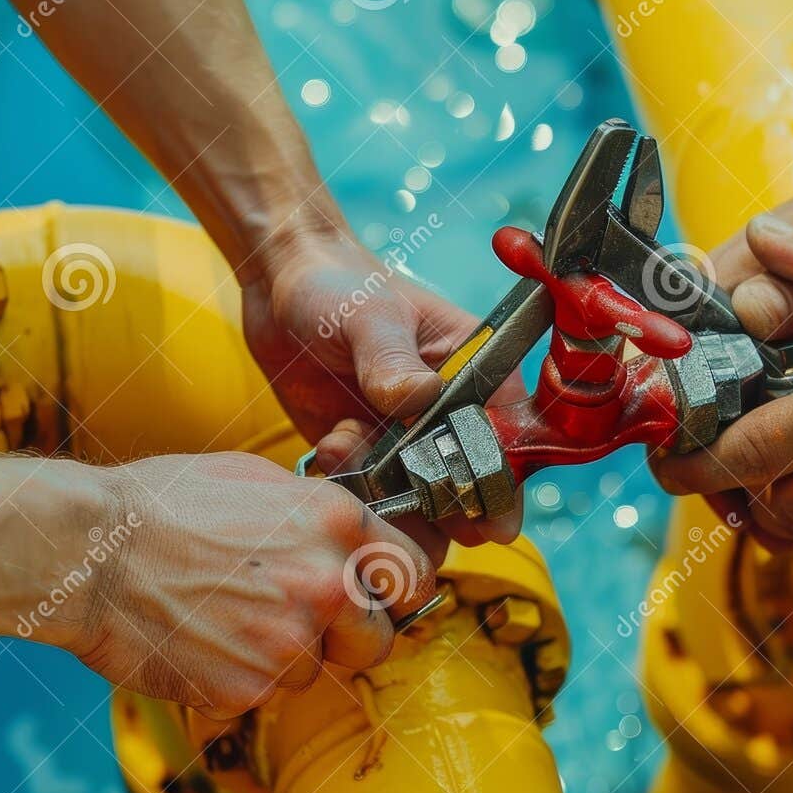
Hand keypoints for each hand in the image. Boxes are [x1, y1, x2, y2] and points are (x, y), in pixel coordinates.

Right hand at [48, 452, 438, 717]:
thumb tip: (346, 535)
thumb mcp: (256, 479)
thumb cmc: (159, 504)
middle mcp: (327, 584)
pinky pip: (262, 696)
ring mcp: (289, 642)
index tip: (382, 598)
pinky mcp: (248, 689)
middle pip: (378, 639)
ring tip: (226, 620)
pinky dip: (238, 681)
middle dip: (348, 637)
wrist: (87, 551)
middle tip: (303, 622)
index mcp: (336, 524)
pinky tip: (200, 643)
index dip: (399, 590)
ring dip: (283, 659)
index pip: (415, 573)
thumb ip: (315, 514)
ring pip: (314, 672)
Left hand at [242, 233, 521, 545]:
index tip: (470, 507)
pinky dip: (353, 490)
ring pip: (422, 508)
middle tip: (391, 478)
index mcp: (481, 377)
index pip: (510, 446)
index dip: (499, 485)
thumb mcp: (369, 316)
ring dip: (387, 496)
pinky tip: (329, 446)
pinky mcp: (370, 461)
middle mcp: (453, 419)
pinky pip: (375, 502)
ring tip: (345, 445)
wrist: (281, 290)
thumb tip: (419, 399)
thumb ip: (392, 360)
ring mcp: (411, 445)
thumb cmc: (339, 284)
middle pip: (472, 492)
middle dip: (432, 500)